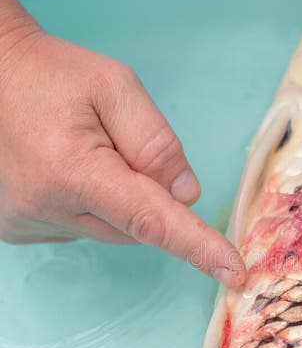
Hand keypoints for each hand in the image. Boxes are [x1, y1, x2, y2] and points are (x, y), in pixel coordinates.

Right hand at [0, 0, 244, 286]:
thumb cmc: (51, 74)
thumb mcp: (115, 86)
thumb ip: (156, 142)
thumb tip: (186, 197)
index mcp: (71, 170)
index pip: (150, 220)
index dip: (197, 247)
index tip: (233, 273)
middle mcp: (45, 208)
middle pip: (134, 227)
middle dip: (144, 193)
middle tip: (117, 144)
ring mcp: (26, 224)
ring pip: (109, 230)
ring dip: (114, 199)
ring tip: (81, 150)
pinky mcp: (18, 230)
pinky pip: (80, 228)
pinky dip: (88, 204)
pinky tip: (63, 168)